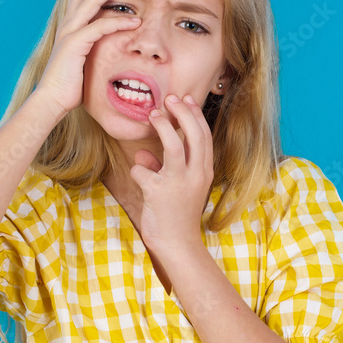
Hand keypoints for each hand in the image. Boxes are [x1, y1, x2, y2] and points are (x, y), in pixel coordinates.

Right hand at [32, 0, 140, 115]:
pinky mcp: (76, 44)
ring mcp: (71, 32)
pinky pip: (100, 27)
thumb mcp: (81, 58)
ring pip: (93, 0)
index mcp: (69, 24)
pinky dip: (118, 21)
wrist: (52, 100)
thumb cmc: (68, 83)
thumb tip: (101, 39)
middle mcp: (68, 23)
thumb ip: (89, 44)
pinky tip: (135, 19)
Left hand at [129, 93, 213, 253]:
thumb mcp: (176, 188)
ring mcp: (179, 183)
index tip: (186, 99)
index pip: (204, 136)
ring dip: (163, 126)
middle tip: (170, 98)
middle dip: (182, 111)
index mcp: (204, 171)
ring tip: (153, 114)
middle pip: (195, 134)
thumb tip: (143, 153)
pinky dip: (138, 167)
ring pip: (174, 145)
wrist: (177, 244)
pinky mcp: (160, 192)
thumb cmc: (176, 214)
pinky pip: (143, 171)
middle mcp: (196, 174)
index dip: (195, 114)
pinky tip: (139, 171)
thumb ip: (161, 168)